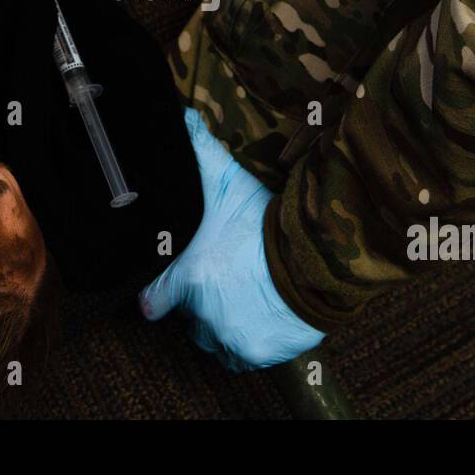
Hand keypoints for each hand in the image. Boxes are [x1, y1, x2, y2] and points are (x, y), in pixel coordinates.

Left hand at [139, 108, 324, 369]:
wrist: (321, 255)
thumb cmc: (270, 220)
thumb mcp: (228, 181)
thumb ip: (198, 152)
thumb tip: (178, 118)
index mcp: (190, 276)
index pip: (153, 300)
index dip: (157, 295)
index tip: (161, 292)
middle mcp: (206, 314)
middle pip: (190, 323)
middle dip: (201, 307)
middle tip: (222, 283)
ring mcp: (233, 336)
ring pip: (217, 342)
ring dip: (225, 327)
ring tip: (243, 301)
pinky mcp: (259, 352)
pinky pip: (244, 356)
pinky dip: (250, 342)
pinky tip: (262, 318)